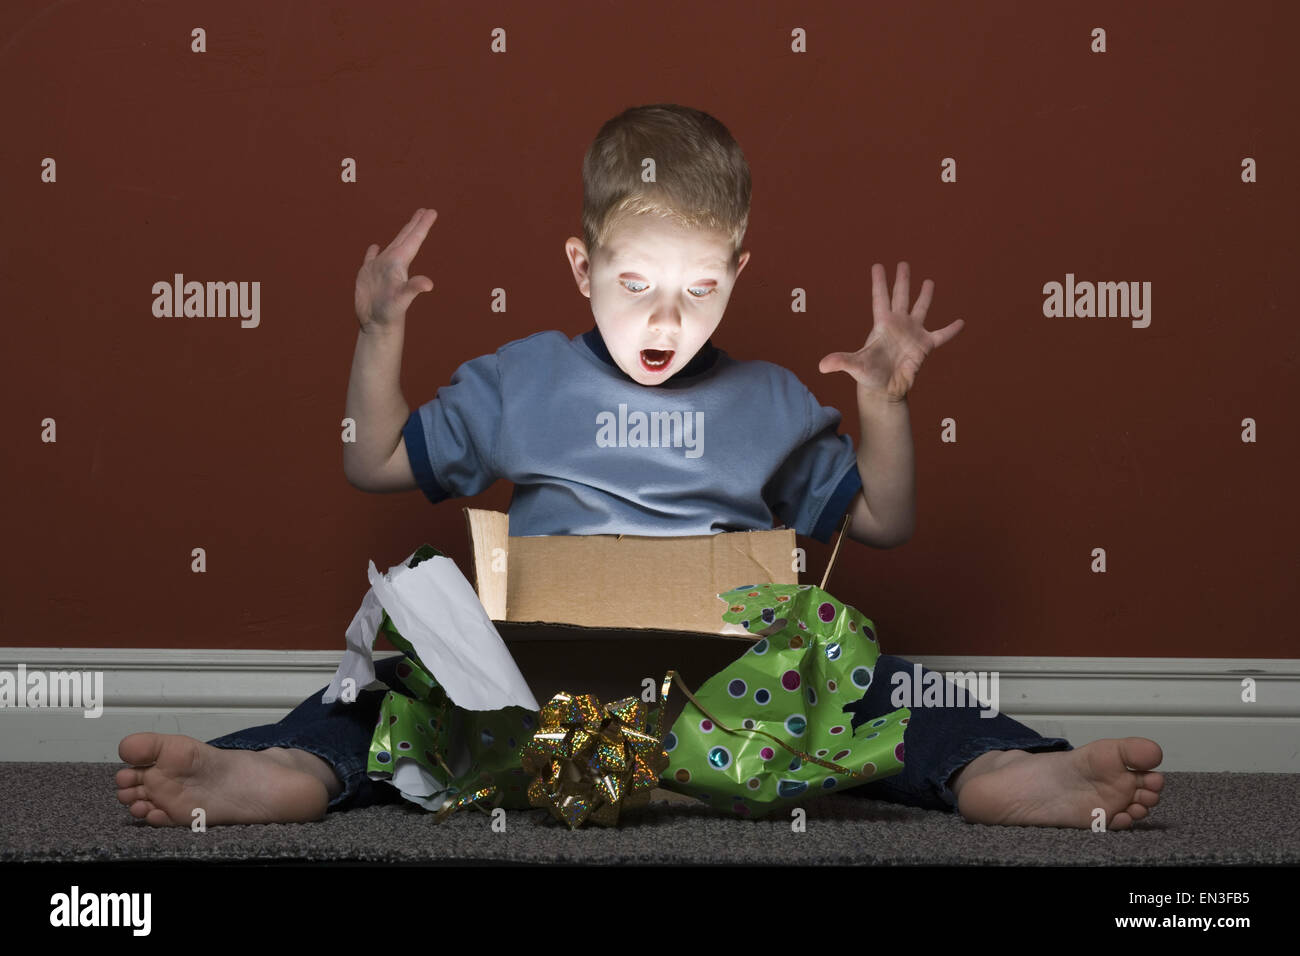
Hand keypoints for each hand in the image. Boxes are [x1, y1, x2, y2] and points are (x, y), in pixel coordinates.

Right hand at [354, 208, 437, 331]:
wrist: (376, 325)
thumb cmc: (390, 313)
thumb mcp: (402, 298)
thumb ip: (413, 288)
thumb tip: (429, 284)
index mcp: (400, 264)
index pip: (414, 240)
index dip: (422, 225)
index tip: (432, 211)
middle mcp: (392, 264)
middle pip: (406, 239)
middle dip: (415, 224)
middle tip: (425, 211)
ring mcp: (379, 269)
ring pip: (391, 246)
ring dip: (400, 234)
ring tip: (407, 225)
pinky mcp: (367, 276)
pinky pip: (370, 258)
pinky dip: (372, 251)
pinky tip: (375, 246)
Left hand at [818, 262, 963, 401]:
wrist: (885, 390)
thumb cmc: (868, 376)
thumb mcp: (855, 366)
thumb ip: (840, 361)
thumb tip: (821, 366)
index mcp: (882, 325)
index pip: (880, 298)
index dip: (879, 282)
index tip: (877, 266)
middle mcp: (898, 325)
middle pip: (901, 297)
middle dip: (902, 280)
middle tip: (903, 263)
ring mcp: (912, 334)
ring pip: (921, 309)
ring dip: (925, 295)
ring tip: (929, 281)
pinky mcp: (924, 346)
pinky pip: (941, 335)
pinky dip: (950, 330)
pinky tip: (960, 322)